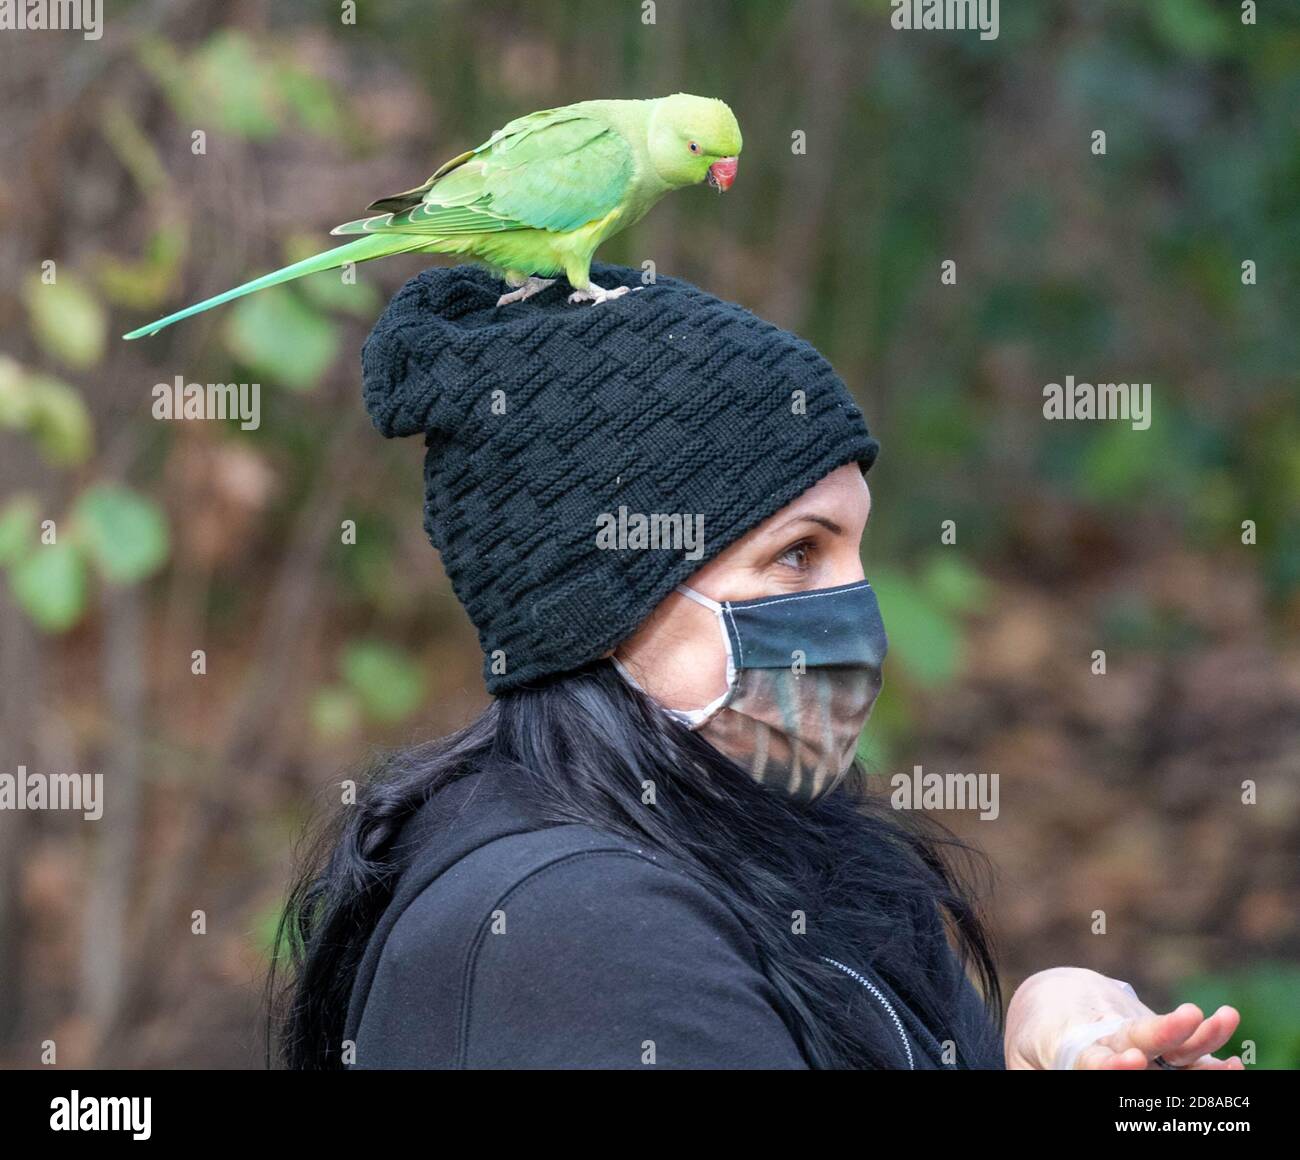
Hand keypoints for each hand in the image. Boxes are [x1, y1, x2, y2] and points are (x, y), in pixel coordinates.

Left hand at [1004, 966, 1243, 1069]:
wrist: (1054, 996)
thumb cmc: (1036, 1039)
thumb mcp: (1024, 1060)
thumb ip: (1037, 1074)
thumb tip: (1050, 1078)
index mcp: (1069, 1041)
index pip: (1090, 1056)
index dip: (1109, 1064)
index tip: (1131, 1061)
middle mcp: (1107, 1035)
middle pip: (1138, 1033)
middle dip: (1163, 1030)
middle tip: (1189, 1016)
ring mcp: (1134, 1035)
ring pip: (1168, 1036)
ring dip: (1199, 1031)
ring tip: (1227, 1018)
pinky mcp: (1153, 1037)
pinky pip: (1182, 1047)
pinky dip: (1207, 1049)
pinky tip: (1236, 1060)